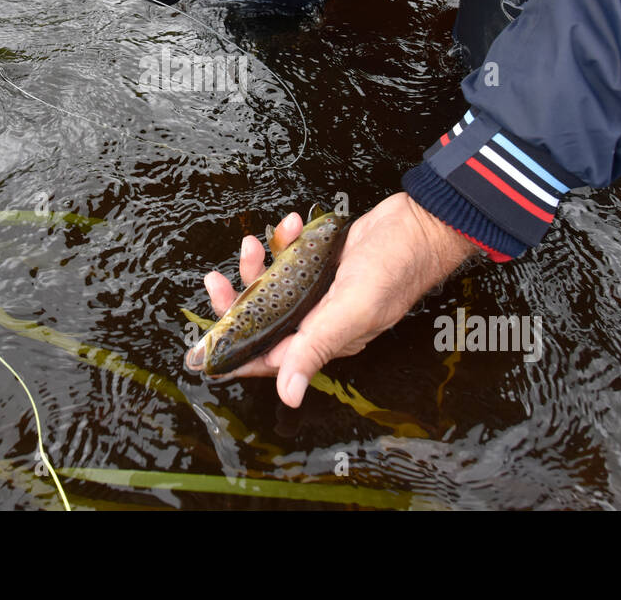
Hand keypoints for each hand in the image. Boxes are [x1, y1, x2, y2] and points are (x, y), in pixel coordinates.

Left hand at [202, 192, 478, 406]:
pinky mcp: (321, 263)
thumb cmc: (394, 267)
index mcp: (323, 338)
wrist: (421, 222)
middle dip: (235, 300)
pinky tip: (289, 224)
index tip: (200, 351)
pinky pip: (288, 257)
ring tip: (253, 242)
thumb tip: (289, 397)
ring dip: (257, 264)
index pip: (268, 357)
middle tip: (215, 280)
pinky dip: (283, 241)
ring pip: (270, 285)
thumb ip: (315, 348)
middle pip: (261, 319)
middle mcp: (317, 318)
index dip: (235, 354)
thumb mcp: (351, 309)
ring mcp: (319, 290)